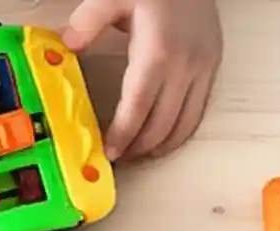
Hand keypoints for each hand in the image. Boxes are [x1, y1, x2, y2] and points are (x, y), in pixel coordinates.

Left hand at [63, 0, 221, 160]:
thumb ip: (87, 22)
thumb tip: (66, 47)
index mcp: (156, 53)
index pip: (137, 107)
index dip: (123, 135)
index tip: (109, 153)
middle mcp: (184, 66)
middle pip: (162, 123)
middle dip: (140, 147)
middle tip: (119, 159)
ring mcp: (203, 67)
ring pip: (185, 123)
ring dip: (162, 145)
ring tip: (140, 155)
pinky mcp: (213, 64)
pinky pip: (200, 110)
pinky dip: (183, 130)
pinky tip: (166, 136)